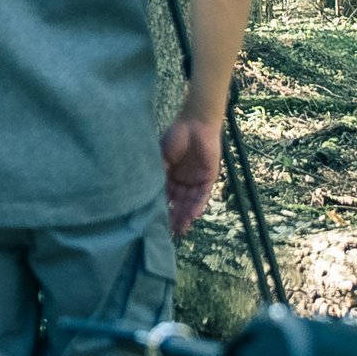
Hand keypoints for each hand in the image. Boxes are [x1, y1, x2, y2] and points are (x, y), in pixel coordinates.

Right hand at [160, 116, 220, 236]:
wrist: (195, 123)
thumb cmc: (176, 135)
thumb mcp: (161, 157)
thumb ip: (158, 173)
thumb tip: (147, 192)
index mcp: (170, 174)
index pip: (166, 196)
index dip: (162, 208)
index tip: (156, 221)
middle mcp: (183, 179)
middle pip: (179, 202)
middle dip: (175, 217)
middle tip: (170, 232)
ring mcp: (196, 179)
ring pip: (191, 202)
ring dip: (186, 215)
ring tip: (181, 228)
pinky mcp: (209, 177)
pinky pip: (203, 195)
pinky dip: (198, 205)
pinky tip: (193, 216)